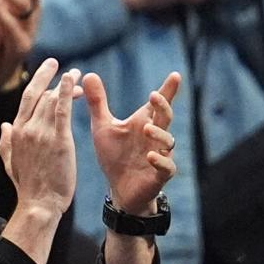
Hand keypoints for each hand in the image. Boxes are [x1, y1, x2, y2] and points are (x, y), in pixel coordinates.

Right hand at [0, 59, 80, 216]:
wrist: (39, 203)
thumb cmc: (28, 186)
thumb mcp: (10, 162)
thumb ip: (6, 142)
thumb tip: (4, 125)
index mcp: (16, 132)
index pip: (26, 100)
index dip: (38, 83)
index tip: (48, 73)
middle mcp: (27, 128)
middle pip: (38, 94)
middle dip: (48, 76)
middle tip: (60, 65)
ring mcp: (42, 132)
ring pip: (52, 100)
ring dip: (65, 85)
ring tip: (76, 76)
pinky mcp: (58, 139)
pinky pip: (62, 109)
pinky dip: (66, 91)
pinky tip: (72, 79)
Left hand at [82, 71, 178, 213]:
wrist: (118, 189)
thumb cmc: (114, 155)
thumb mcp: (103, 126)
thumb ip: (97, 102)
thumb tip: (88, 74)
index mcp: (143, 122)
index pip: (158, 104)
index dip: (168, 90)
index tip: (175, 75)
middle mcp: (155, 137)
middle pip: (165, 117)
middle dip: (163, 106)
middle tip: (154, 95)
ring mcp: (160, 155)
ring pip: (168, 141)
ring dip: (159, 134)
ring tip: (147, 128)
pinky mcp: (159, 175)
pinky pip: (166, 167)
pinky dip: (160, 161)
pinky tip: (150, 156)